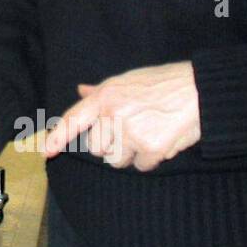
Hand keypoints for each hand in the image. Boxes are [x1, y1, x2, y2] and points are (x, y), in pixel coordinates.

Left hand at [43, 62, 200, 170]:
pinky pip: (142, 166)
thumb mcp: (127, 80)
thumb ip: (101, 91)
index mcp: (105, 96)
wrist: (199, 90)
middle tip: (132, 130)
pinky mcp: (150, 148)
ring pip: (118, 161)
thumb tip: (81, 90)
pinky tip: (163, 140)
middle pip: (97, 149)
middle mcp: (113, 115)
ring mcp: (131, 133)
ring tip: (149, 132)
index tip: (47, 152)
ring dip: (131, 154)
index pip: (74, 119)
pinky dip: (152, 159)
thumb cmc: (163, 83)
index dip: (58, 137)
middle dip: (112, 146)